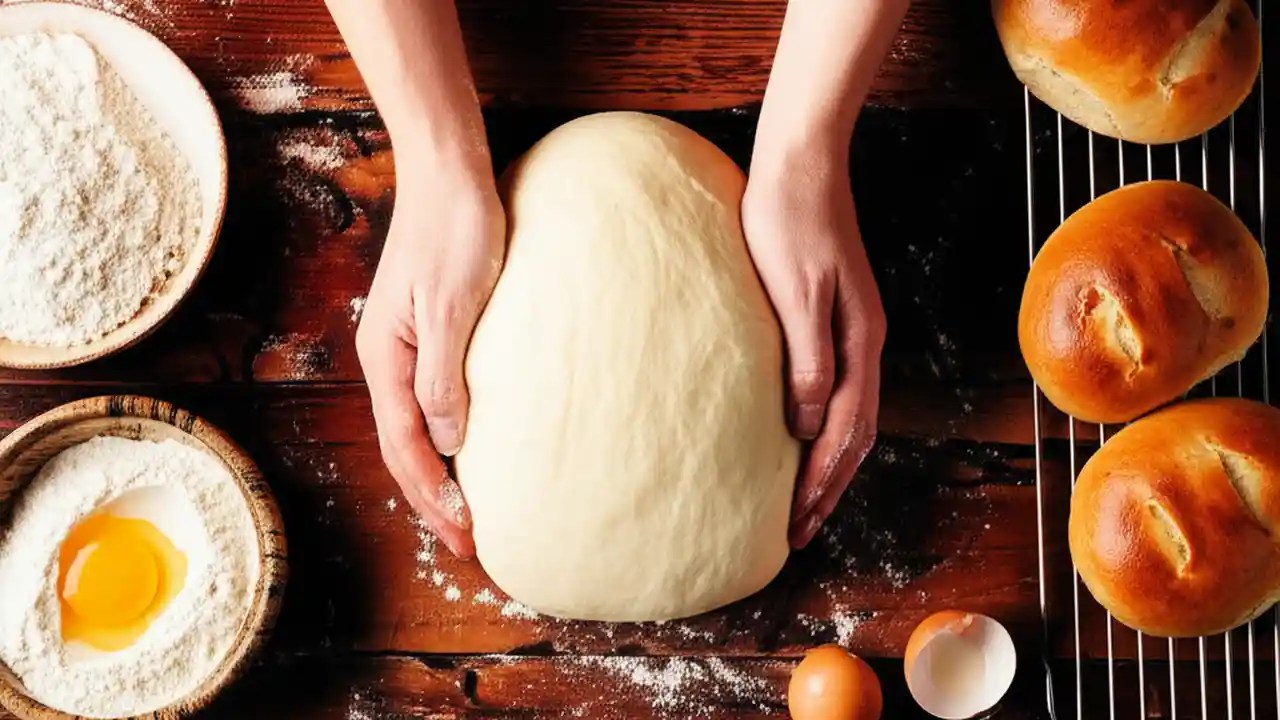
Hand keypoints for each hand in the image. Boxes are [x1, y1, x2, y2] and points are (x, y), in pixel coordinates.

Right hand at [356, 160, 505, 557]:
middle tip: (469, 545)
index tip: (467, 535)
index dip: (435, 496)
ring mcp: (404, 348)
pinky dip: (446, 440)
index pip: (407, 448)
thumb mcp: (453, 305)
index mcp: (386, 358)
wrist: (449, 173)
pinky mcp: (427, 334)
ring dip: (438, 476)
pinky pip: (430, 403)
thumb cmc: (455, 229)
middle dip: (433, 500)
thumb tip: (449, 440)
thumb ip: (444, 375)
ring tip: (465, 513)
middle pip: (404, 449)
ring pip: (415, 430)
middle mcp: (387, 360)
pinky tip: (468, 451)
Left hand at [743, 144, 885, 549]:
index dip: (820, 484)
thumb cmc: (786, 221)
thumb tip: (810, 427)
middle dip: (827, 489)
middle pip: (855, 436)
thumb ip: (809, 358)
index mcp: (859, 342)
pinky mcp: (832, 318)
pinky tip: (799, 436)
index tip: (794, 525)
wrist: (798, 163)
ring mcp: (852, 331)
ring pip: (849, 418)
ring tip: (801, 502)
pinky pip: (837, 391)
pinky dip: (822, 429)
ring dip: (827, 466)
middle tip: (796, 533)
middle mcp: (864, 343)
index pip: (845, 434)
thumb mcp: (795, 291)